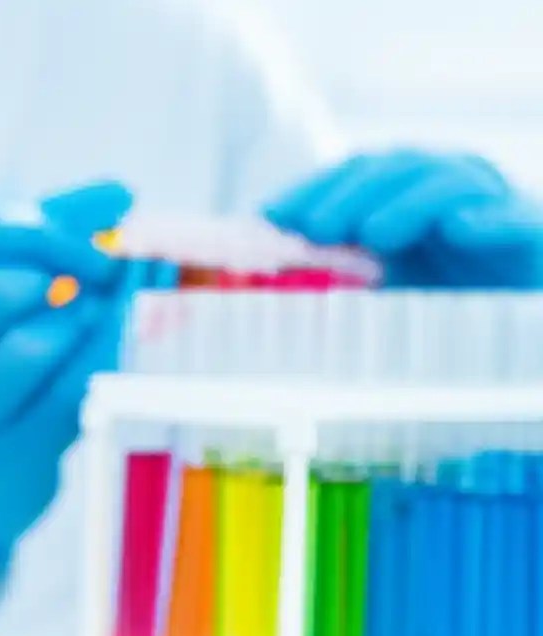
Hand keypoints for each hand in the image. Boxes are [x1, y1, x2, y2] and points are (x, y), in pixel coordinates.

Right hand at [0, 182, 170, 581]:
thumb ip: (39, 238)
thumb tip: (119, 193)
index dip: (37, 226)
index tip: (91, 230)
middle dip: (66, 269)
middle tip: (104, 273)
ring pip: (36, 342)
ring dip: (83, 320)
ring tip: (89, 322)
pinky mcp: (13, 455)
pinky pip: (77, 386)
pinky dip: (108, 355)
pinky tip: (115, 346)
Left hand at [265, 150, 542, 287]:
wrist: (523, 322)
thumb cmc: (448, 300)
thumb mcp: (380, 286)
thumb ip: (334, 274)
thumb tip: (266, 275)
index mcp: (409, 190)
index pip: (356, 172)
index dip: (312, 188)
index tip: (271, 216)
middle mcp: (450, 185)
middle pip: (396, 167)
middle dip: (349, 195)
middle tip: (316, 227)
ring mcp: (494, 204)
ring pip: (450, 182)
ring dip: (406, 204)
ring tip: (372, 234)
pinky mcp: (534, 231)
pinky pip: (514, 218)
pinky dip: (487, 220)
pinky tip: (461, 231)